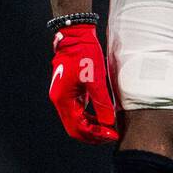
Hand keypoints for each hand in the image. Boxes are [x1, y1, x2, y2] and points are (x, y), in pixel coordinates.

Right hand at [49, 24, 117, 143]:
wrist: (75, 36)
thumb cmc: (84, 54)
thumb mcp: (95, 79)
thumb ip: (102, 103)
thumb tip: (108, 123)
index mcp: (63, 99)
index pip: (78, 128)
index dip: (96, 135)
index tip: (112, 135)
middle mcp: (60, 100)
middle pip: (75, 128)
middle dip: (93, 136)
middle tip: (111, 136)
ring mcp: (63, 96)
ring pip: (76, 121)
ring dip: (91, 128)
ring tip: (109, 129)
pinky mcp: (69, 91)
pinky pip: (78, 112)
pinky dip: (89, 118)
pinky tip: (102, 118)